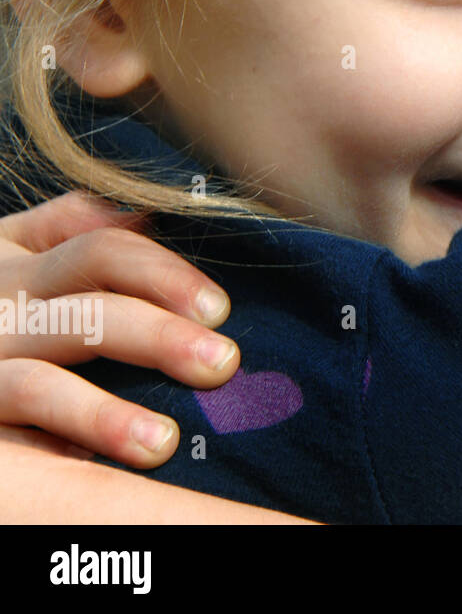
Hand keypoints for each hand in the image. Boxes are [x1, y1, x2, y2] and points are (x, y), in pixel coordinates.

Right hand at [0, 192, 238, 466]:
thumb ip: (69, 228)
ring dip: (104, 416)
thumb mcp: (14, 250)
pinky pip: (12, 418)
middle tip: (222, 364)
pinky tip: (94, 464)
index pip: (102, 250)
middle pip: (87, 312)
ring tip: (164, 442)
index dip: (164, 274)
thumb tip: (145, 216)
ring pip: (39, 385)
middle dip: (159, 338)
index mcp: (15, 256)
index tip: (218, 309)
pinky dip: (56, 441)